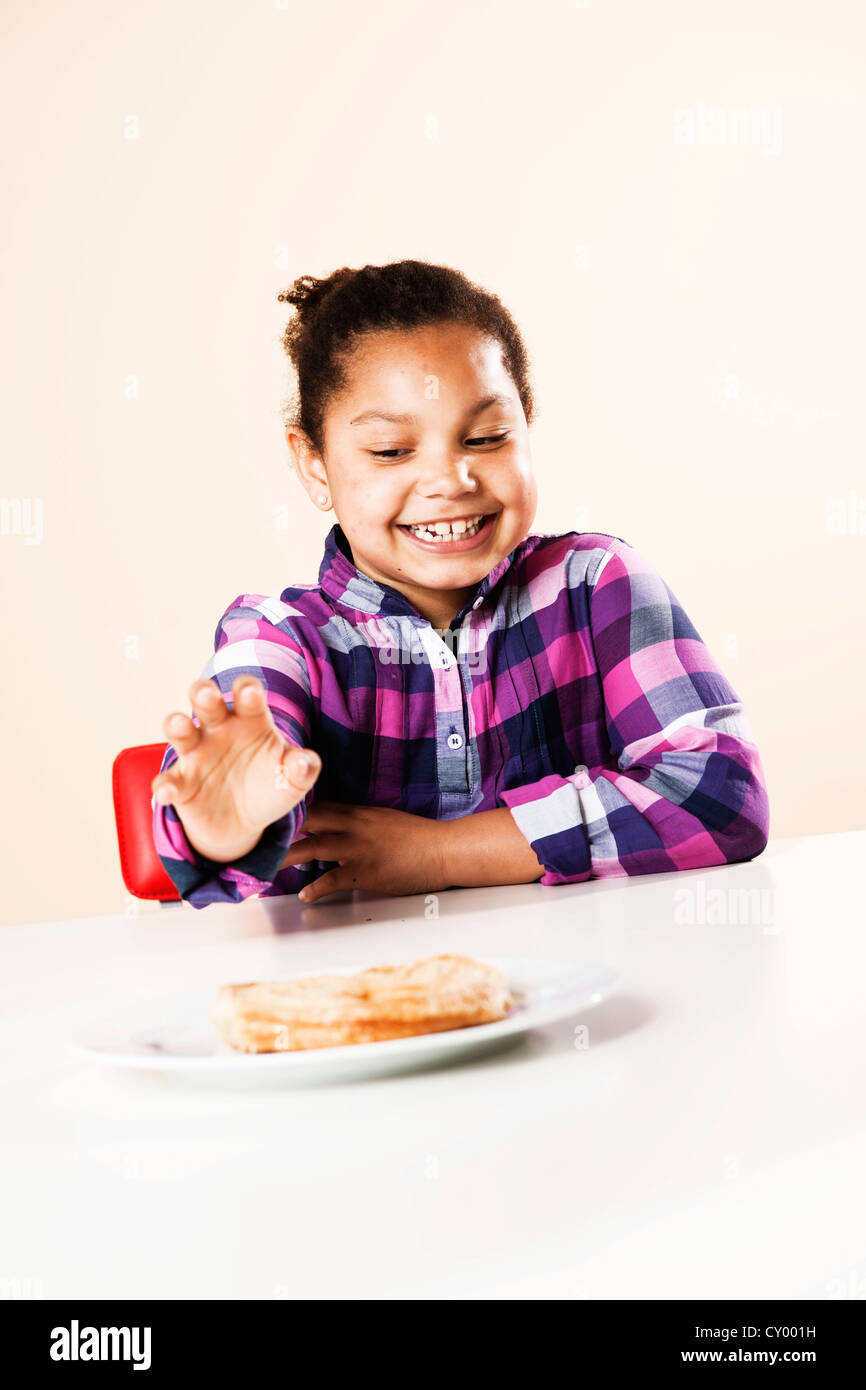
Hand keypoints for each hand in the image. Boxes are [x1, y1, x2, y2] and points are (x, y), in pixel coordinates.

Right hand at [151, 674, 320, 862]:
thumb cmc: (270, 787)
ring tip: (180, 725)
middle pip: (207, 701)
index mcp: (250, 720)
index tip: (249, 694)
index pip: (247, 695)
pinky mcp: (180, 783)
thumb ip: (302, 768)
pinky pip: (168, 781)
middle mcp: (219, 729)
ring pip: (181, 731)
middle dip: (204, 693)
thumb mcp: (292, 781)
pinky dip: (165, 786)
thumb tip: (305, 763)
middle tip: (207, 694)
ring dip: (177, 725)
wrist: (245, 822)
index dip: (247, 691)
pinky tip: (166, 793)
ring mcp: (196, 754)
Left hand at [281, 802, 448, 902]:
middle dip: (281, 829)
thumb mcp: (384, 820)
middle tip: (257, 838)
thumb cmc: (417, 837)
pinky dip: (315, 889)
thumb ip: (358, 821)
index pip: (317, 805)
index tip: (271, 816)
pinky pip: (332, 880)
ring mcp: (358, 848)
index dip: (292, 810)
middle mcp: (354, 825)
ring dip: (287, 858)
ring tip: (267, 867)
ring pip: (312, 847)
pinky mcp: (365, 871)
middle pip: (307, 821)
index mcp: (358, 812)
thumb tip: (336, 826)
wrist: (442, 850)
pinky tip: (305, 895)